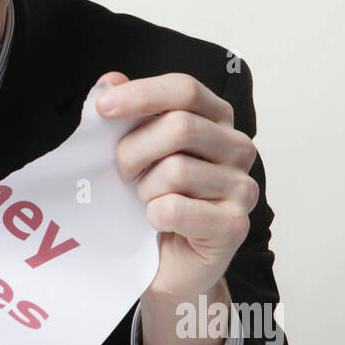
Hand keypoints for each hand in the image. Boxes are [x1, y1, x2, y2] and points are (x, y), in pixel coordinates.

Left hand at [95, 70, 258, 304]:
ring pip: (175, 170)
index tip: (102, 107)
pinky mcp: (234, 225)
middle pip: (179, 126)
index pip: (185, 89)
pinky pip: (175, 208)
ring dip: (145, 189)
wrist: (165, 264)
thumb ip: (126, 113)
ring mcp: (242, 187)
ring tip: (147, 201)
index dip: (142, 94)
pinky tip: (158, 223)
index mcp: (217, 119)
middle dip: (133, 150)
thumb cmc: (154, 200)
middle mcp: (238, 148)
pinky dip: (154, 216)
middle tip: (122, 174)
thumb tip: (109, 80)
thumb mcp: (135, 151)